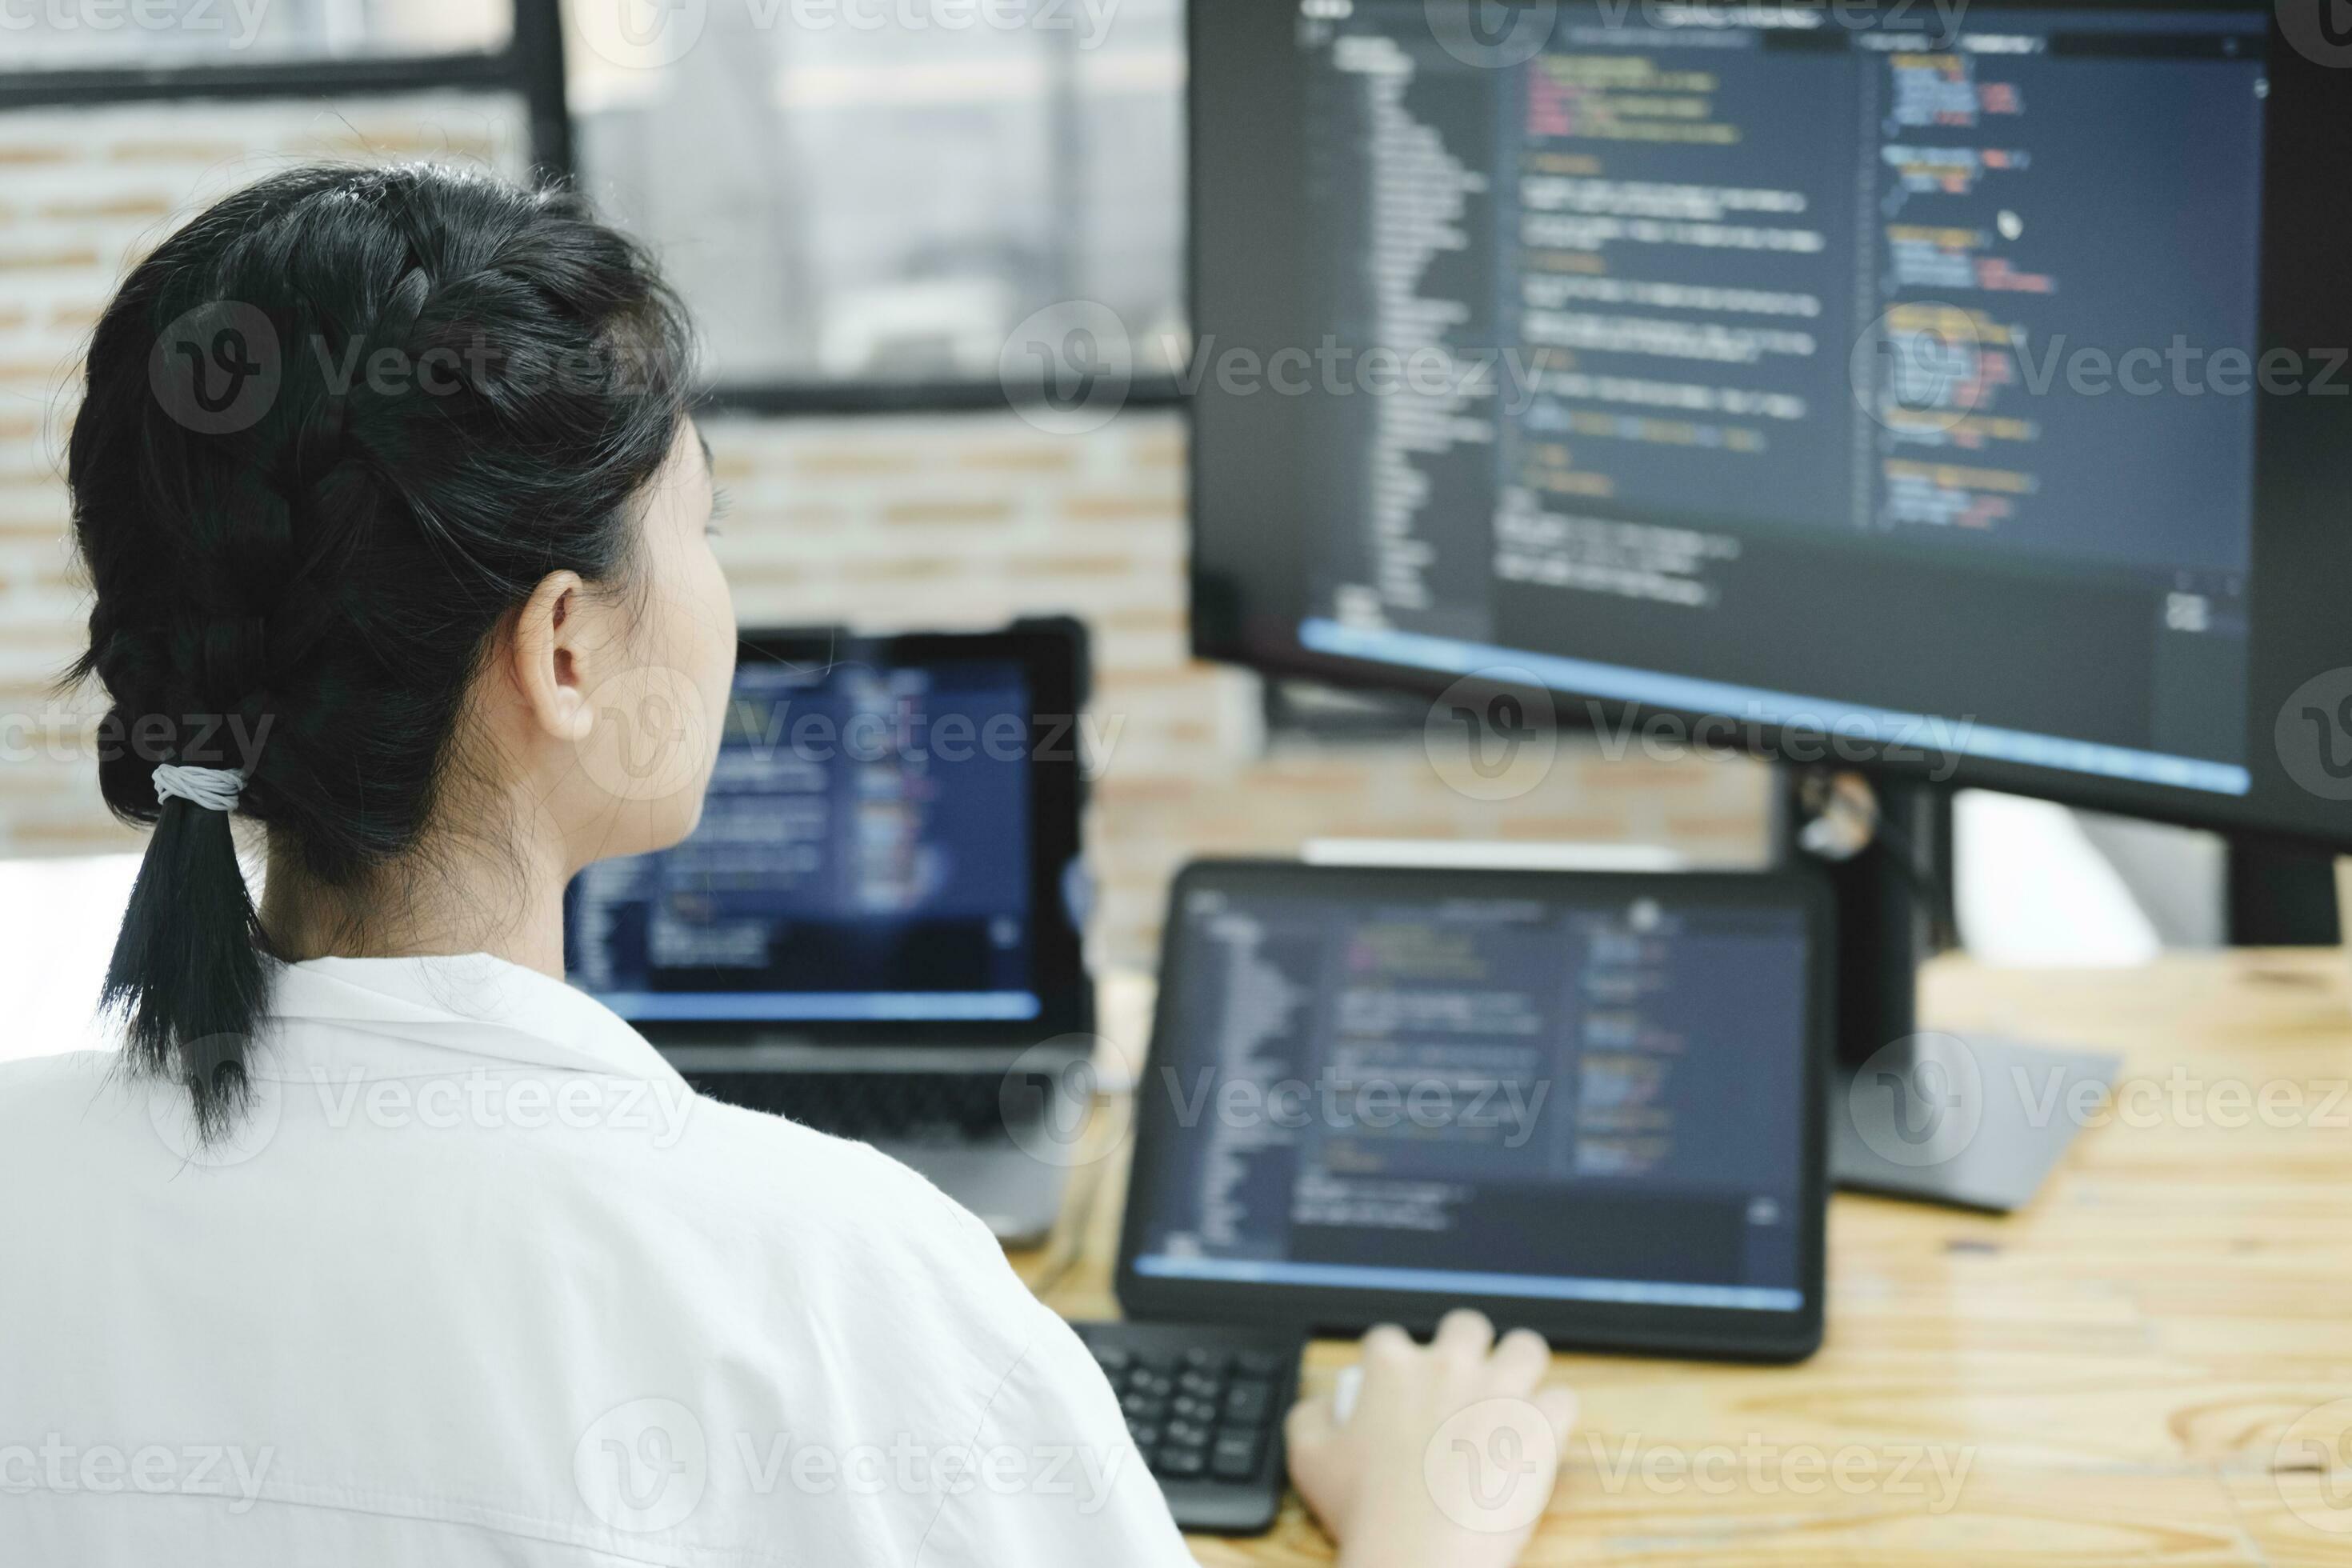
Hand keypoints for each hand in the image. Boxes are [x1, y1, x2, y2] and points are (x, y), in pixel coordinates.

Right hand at [1284, 1310, 1577, 1567]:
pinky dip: (1552, 1419)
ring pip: (1526, 1347)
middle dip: (1466, 1349)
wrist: (1419, 1554)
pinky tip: (1537, 1441)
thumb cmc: (1366, 1513)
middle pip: (1466, 1327)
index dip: (1393, 1365)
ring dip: (1520, 1369)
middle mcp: (1449, 1365)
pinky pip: (1562, 1400)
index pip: (1390, 1340)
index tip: (1398, 1392)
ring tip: (1512, 1398)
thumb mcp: (1307, 1459)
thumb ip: (1310, 1416)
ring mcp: (1500, 1389)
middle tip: (1462, 1386)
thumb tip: (1327, 1404)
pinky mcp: (1541, 1424)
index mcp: (1392, 1366)